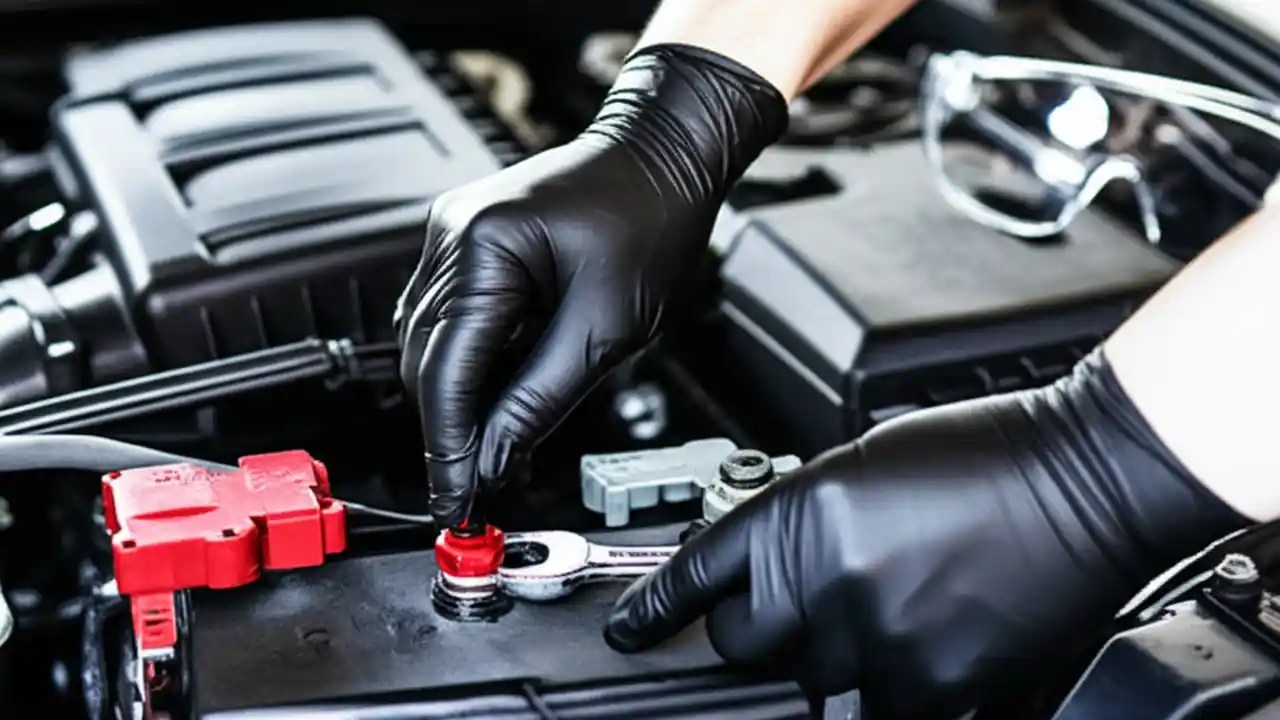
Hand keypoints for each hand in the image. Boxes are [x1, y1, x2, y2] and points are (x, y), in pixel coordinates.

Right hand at [395, 45, 786, 526]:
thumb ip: (541, 398)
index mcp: (486, 247)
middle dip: (450, 430)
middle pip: (425, 360)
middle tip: (474, 488)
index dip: (449, 448)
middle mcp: (454, 234)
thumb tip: (495, 458)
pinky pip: (446, 316)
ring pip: (428, 342)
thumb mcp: (607, 327)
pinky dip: (466, 362)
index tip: (456, 501)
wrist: (663, 153)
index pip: (447, 372)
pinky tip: (492, 393)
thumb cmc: (652, 218)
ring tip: (491, 449)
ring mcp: (453, 233)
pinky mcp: (466, 240)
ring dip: (456, 399)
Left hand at [605, 351, 1246, 717]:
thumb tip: (775, 562)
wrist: (1085, 477)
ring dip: (833, 655)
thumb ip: (807, 520)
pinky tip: (923, 638)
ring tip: (888, 609)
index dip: (653, 608)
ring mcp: (881, 642)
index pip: (697, 575)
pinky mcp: (938, 687)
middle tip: (800, 607)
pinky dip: (891, 682)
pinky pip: (882, 705)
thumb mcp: (865, 463)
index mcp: (801, 514)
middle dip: (757, 630)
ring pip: (812, 682)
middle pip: (744, 645)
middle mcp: (828, 582)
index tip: (630, 630)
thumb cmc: (985, 452)